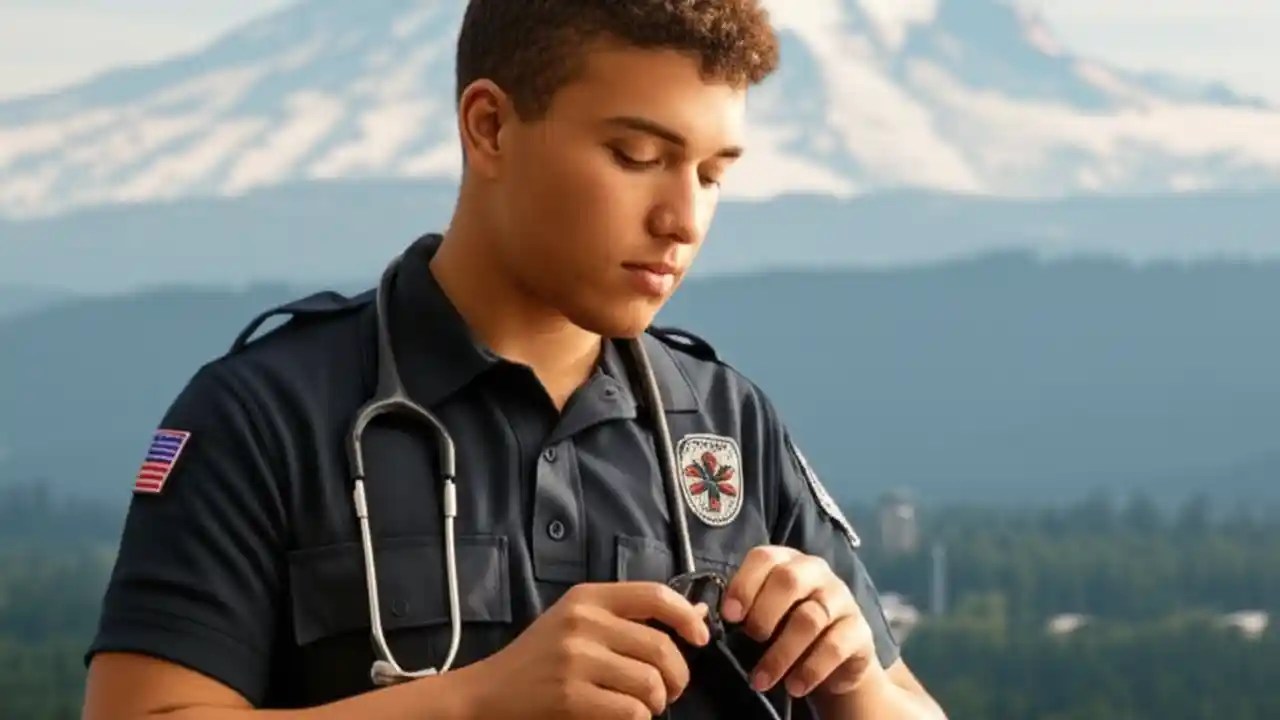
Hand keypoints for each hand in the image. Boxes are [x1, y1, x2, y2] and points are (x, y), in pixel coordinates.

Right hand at [457, 582, 710, 719]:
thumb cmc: (540, 657)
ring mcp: (576, 660)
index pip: (654, 595)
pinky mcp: (571, 697)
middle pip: (660, 647)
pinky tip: (627, 716)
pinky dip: (638, 718)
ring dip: (658, 702)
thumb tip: (696, 615)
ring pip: (651, 682)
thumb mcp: (579, 622)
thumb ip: (630, 618)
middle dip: (677, 676)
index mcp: (588, 597)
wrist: (490, 692)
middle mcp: (583, 622)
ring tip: (646, 705)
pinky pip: (632, 710)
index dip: (687, 617)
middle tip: (670, 689)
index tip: (701, 638)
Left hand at [721, 546, 881, 699]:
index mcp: (787, 561)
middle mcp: (816, 572)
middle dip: (763, 613)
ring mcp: (841, 599)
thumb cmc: (787, 626)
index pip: (764, 558)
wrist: (837, 655)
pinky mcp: (860, 630)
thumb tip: (707, 617)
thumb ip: (743, 608)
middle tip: (750, 639)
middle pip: (789, 580)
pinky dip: (810, 670)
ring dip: (780, 654)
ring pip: (809, 619)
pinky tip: (793, 687)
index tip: (729, 616)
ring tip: (760, 680)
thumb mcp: (765, 612)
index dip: (744, 585)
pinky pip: (834, 647)